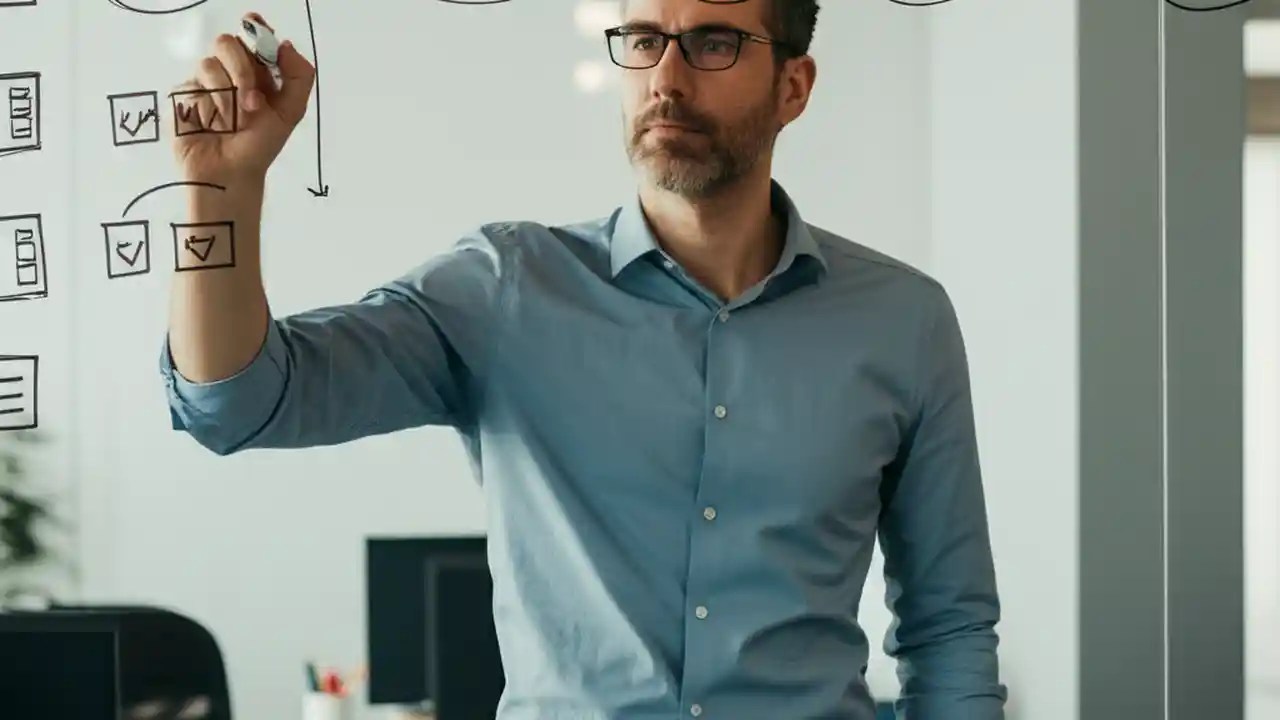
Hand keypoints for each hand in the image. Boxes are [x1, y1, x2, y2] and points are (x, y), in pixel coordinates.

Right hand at [169, 12, 314, 185]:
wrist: (230, 173)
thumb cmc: (259, 145)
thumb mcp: (290, 112)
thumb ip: (298, 77)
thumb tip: (286, 44)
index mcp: (257, 71)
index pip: (253, 37)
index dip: (254, 27)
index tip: (254, 24)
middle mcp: (229, 71)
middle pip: (228, 42)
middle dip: (243, 70)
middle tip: (252, 101)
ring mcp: (205, 82)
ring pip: (209, 64)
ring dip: (226, 95)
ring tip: (233, 121)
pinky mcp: (183, 96)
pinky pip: (190, 86)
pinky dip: (205, 106)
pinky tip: (210, 124)